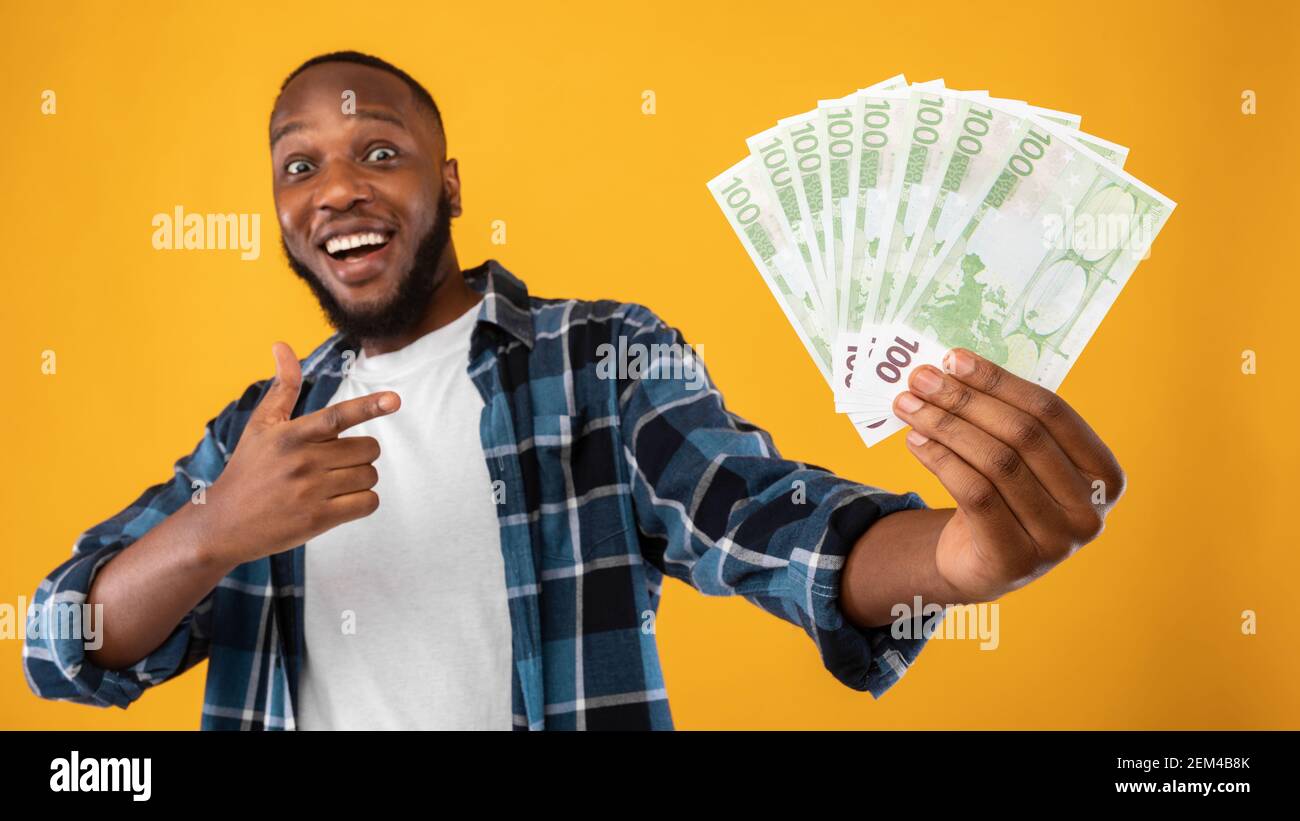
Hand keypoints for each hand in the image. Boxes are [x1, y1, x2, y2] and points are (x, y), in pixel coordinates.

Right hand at [202, 341, 400, 566]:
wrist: (223, 524)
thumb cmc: (248, 469)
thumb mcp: (260, 426)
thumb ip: (282, 387)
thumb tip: (281, 344)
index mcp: (291, 435)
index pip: (337, 416)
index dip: (369, 406)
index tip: (395, 400)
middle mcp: (302, 461)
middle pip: (367, 449)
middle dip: (359, 454)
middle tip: (335, 462)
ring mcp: (311, 492)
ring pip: (370, 476)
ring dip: (361, 478)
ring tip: (333, 483)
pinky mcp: (319, 520)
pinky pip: (367, 503)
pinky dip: (363, 502)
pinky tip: (341, 502)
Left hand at [891, 348, 1124, 603]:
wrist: (984, 564)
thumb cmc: (1006, 497)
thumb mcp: (1021, 460)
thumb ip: (1005, 419)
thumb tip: (953, 367)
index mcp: (1104, 474)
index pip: (1051, 412)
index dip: (1000, 381)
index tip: (954, 359)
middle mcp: (1089, 510)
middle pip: (1022, 436)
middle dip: (965, 400)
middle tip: (921, 378)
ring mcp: (1057, 541)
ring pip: (995, 463)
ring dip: (945, 426)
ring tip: (908, 404)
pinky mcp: (1015, 560)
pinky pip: (974, 494)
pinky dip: (940, 460)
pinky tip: (915, 440)